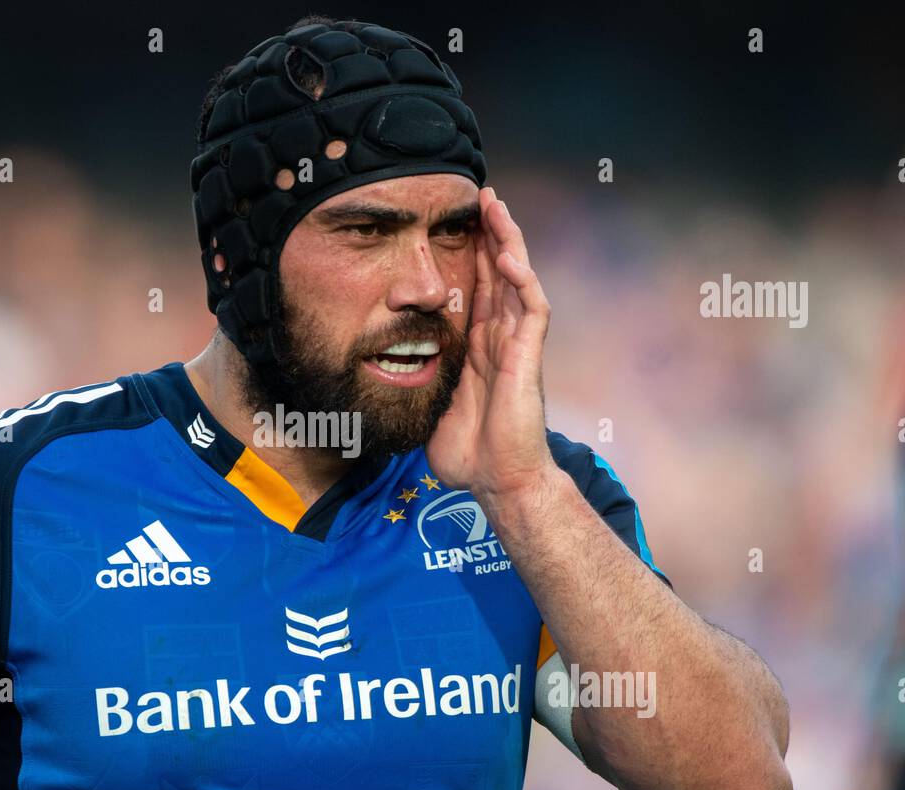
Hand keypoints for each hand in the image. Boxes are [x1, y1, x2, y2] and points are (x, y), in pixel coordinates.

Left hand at [426, 186, 554, 498]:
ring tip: (495, 205)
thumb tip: (373, 375)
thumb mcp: (428, 405)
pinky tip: (509, 256)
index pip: (475, 288)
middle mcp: (497, 339)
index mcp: (475, 347)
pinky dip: (522, 280)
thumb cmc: (467, 452)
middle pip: (497, 272)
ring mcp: (515, 345)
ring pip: (517, 279)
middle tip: (479, 194)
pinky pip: (531, 309)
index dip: (468, 255)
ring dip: (508, 240)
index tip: (452, 223)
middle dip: (489, 232)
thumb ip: (411, 383)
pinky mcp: (528, 356)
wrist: (497, 480)